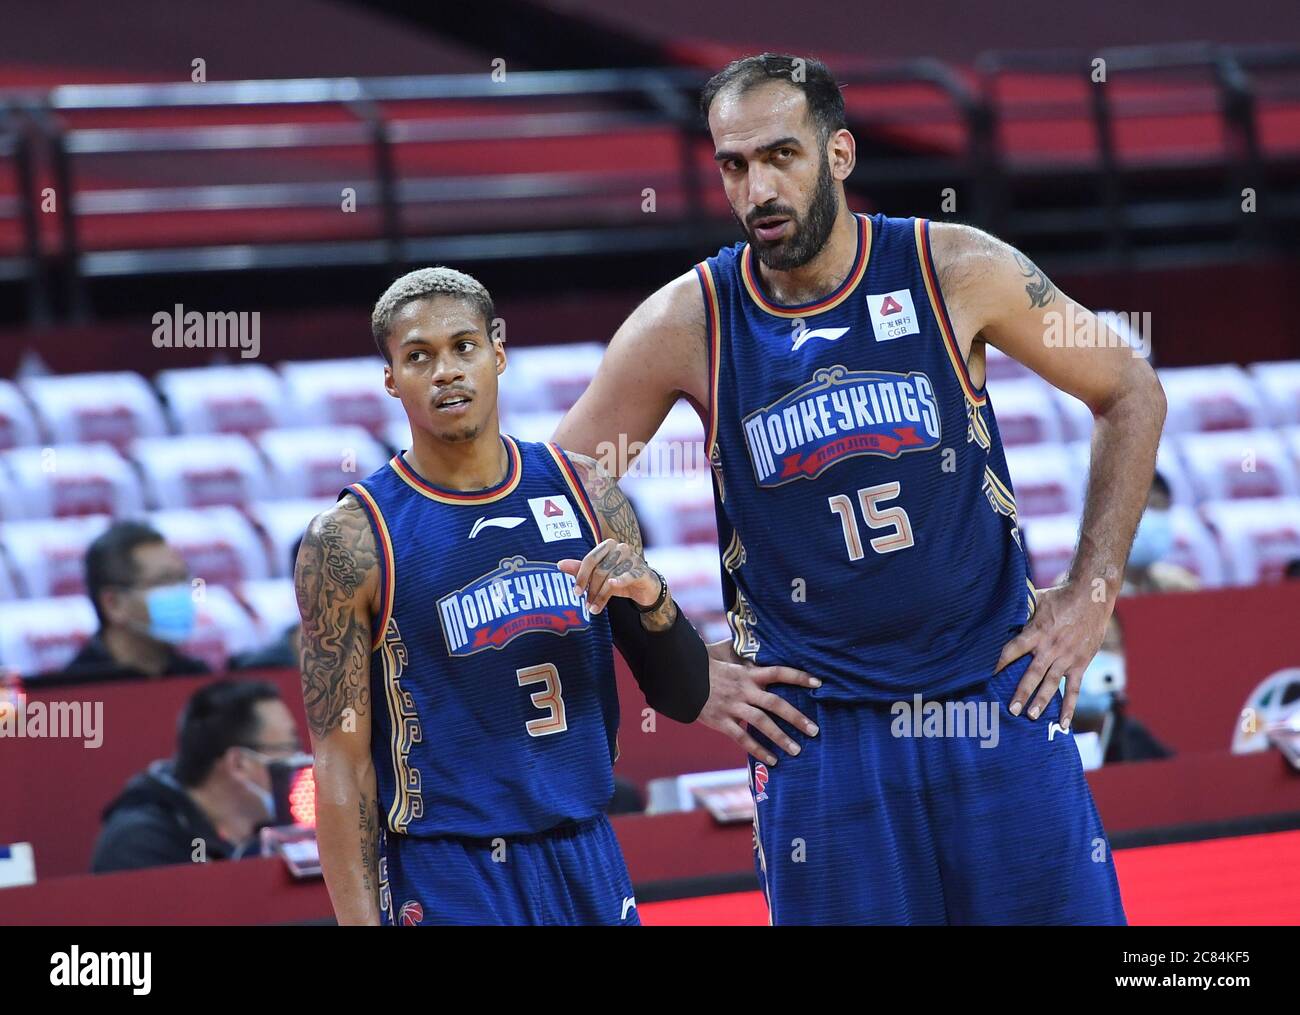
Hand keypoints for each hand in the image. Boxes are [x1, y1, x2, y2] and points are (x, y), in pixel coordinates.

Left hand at [557, 539, 658, 613]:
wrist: (645, 587)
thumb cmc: (620, 577)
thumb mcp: (600, 574)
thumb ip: (581, 568)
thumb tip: (559, 564)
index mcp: (608, 545)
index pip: (590, 559)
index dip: (581, 576)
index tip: (575, 592)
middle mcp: (621, 548)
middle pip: (600, 570)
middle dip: (591, 590)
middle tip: (587, 604)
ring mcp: (633, 558)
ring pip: (611, 577)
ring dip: (601, 596)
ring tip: (595, 609)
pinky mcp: (642, 570)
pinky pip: (628, 576)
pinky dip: (619, 581)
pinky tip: (612, 585)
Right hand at [699, 638, 820, 766]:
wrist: (679, 676)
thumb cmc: (704, 664)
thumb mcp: (725, 654)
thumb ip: (742, 652)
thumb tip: (756, 635)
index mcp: (747, 673)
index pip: (778, 672)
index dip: (798, 677)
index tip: (818, 683)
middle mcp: (743, 690)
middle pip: (775, 704)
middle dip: (796, 717)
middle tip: (815, 730)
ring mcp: (732, 706)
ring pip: (761, 724)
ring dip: (781, 738)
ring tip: (797, 750)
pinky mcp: (721, 721)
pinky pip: (742, 738)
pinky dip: (758, 750)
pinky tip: (773, 760)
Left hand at [994, 582, 1109, 729]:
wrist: (1093, 596)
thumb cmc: (1060, 597)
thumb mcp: (1037, 600)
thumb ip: (1021, 612)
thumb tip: (1000, 613)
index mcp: (1037, 632)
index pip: (1013, 649)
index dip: (999, 662)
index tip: (986, 674)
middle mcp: (1051, 647)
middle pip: (1033, 673)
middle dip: (1022, 692)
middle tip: (1011, 710)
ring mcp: (1067, 657)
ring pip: (1052, 683)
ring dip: (1042, 701)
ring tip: (1031, 716)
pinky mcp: (1080, 663)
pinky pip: (1074, 689)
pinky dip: (1069, 707)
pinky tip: (1064, 724)